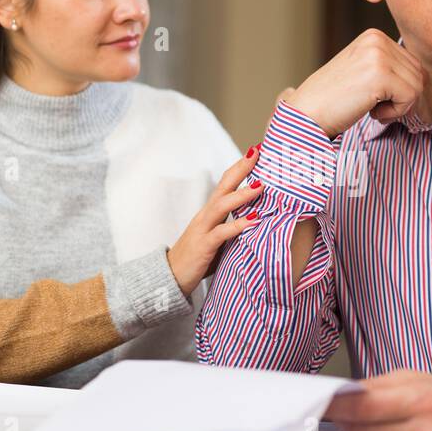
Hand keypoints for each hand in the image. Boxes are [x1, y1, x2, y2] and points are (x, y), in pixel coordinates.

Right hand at [167, 149, 263, 296]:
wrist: (170, 278)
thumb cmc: (197, 259)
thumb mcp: (218, 240)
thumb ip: (234, 229)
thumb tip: (259, 223)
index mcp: (210, 213)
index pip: (226, 184)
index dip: (239, 168)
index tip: (256, 152)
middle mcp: (206, 216)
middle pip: (224, 185)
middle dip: (241, 168)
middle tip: (257, 152)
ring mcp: (203, 229)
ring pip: (222, 205)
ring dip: (242, 194)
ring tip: (261, 185)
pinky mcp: (204, 245)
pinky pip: (222, 232)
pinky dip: (238, 225)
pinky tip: (254, 220)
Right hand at [286, 29, 427, 137]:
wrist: (307, 113)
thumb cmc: (334, 99)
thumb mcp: (364, 71)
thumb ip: (390, 67)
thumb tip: (423, 78)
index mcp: (374, 35)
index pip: (412, 63)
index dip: (398, 87)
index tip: (371, 94)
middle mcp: (377, 39)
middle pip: (418, 74)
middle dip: (400, 96)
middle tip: (372, 103)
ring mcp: (378, 55)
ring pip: (417, 86)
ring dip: (397, 106)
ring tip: (371, 106)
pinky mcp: (381, 74)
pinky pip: (410, 98)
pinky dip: (394, 113)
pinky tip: (371, 112)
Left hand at [323, 369, 431, 430]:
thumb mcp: (415, 378)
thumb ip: (376, 387)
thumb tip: (340, 395)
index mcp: (422, 402)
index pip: (363, 406)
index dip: (335, 404)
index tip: (317, 400)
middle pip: (361, 428)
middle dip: (347, 416)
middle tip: (341, 405)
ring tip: (377, 418)